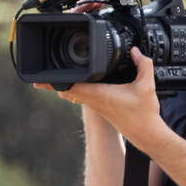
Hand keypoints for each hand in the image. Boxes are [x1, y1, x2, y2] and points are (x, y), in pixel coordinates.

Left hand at [34, 47, 168, 154]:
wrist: (147, 134)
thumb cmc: (144, 115)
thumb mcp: (147, 86)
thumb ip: (143, 65)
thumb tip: (137, 52)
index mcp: (99, 94)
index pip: (70, 87)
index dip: (54, 82)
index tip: (40, 79)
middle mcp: (94, 101)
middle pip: (66, 91)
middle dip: (53, 83)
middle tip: (39, 76)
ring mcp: (96, 105)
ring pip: (73, 94)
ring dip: (64, 85)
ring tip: (54, 75)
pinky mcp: (101, 107)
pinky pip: (82, 96)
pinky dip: (76, 88)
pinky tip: (78, 82)